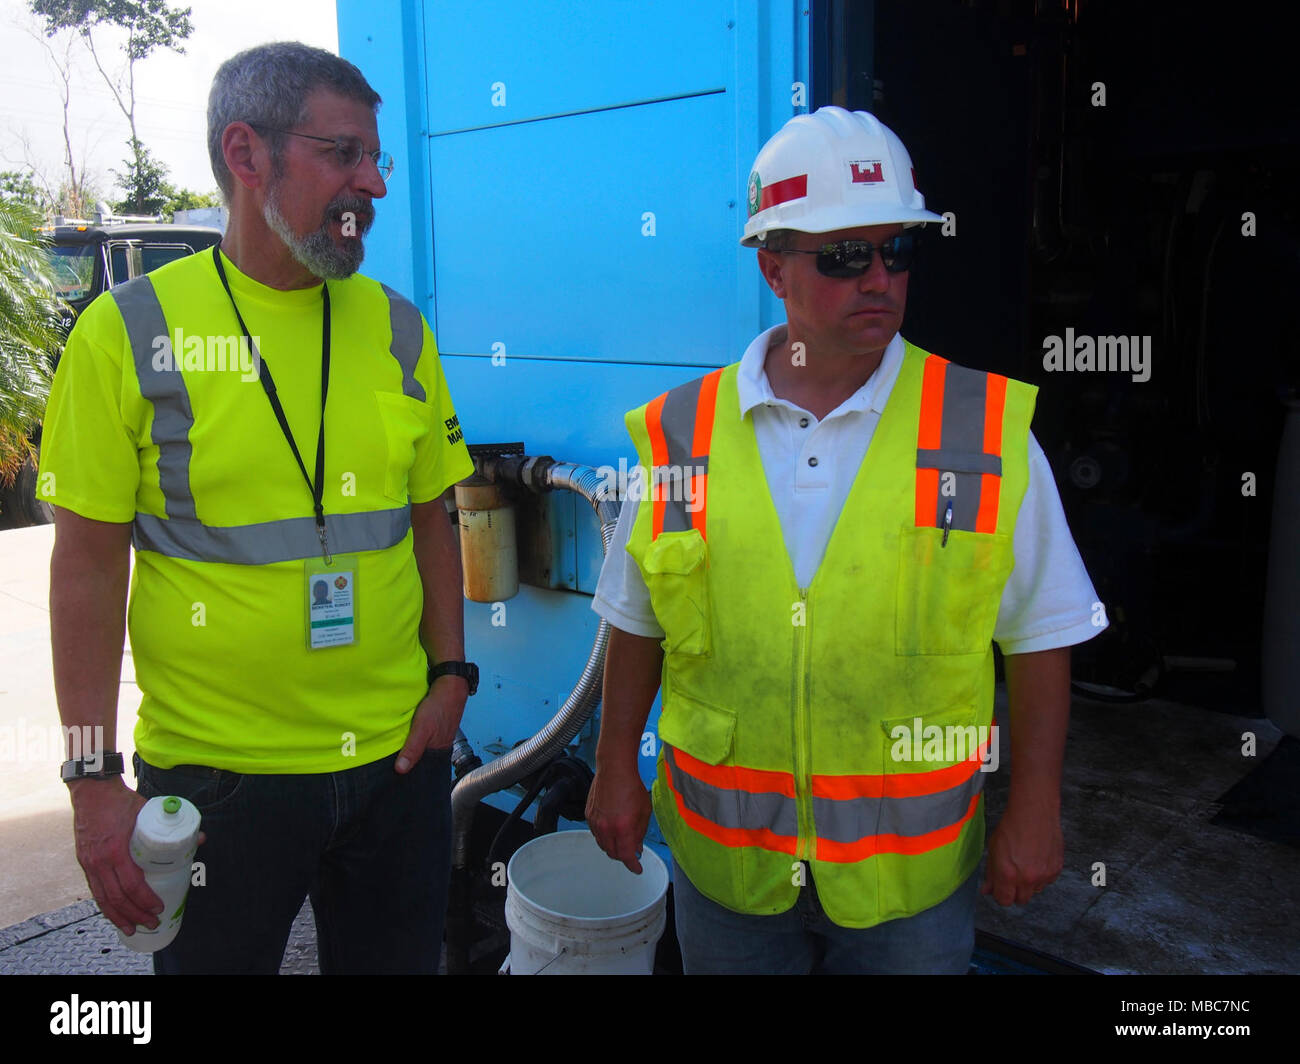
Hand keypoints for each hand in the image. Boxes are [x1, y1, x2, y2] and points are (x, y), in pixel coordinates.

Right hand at [68, 777, 161, 935]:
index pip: (132, 883)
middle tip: (151, 923)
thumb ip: (172, 826)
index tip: (159, 907)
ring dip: (118, 917)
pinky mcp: (84, 862)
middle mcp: (100, 861)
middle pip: (117, 897)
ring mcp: (89, 863)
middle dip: (135, 914)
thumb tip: (200, 838)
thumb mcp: (148, 810)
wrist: (91, 791)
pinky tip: (114, 914)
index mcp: (116, 849)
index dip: (145, 899)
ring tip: (131, 929)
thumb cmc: (120, 801)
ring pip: (103, 899)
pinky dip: (104, 906)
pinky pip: (95, 890)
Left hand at [395, 676, 467, 772]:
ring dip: (410, 743)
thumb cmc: (439, 706)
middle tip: (391, 758)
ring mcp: (438, 731)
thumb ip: (412, 749)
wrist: (450, 683)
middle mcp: (440, 742)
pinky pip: (422, 731)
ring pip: (421, 742)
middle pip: (422, 755)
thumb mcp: (422, 729)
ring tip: (395, 746)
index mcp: (439, 749)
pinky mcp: (435, 721)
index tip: (395, 771)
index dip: (410, 769)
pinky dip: (414, 732)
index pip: (423, 766)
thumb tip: (400, 770)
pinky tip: (406, 729)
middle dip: (409, 757)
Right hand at [586, 765, 651, 873]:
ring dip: (613, 847)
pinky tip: (612, 828)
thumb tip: (637, 848)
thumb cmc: (632, 787)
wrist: (614, 769)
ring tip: (622, 839)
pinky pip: (596, 834)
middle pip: (613, 854)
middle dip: (624, 856)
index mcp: (623, 828)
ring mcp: (595, 822)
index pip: (627, 856)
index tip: (638, 869)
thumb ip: (640, 833)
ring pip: (603, 845)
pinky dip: (604, 836)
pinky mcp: (589, 815)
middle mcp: (606, 828)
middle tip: (632, 852)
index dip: (633, 866)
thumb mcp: (644, 811)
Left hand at [980, 800, 1063, 905]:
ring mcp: (1044, 875)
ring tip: (1025, 863)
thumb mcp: (993, 849)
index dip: (1001, 895)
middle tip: (1012, 875)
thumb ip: (991, 873)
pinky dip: (1042, 875)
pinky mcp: (1056, 869)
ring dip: (1029, 883)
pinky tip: (1037, 858)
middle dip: (1014, 891)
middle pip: (1021, 900)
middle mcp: (1027, 878)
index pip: (1004, 901)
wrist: (1034, 812)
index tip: (1000, 888)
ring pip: (1035, 891)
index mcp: (1008, 874)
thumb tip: (987, 890)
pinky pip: (1047, 881)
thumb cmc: (1011, 827)